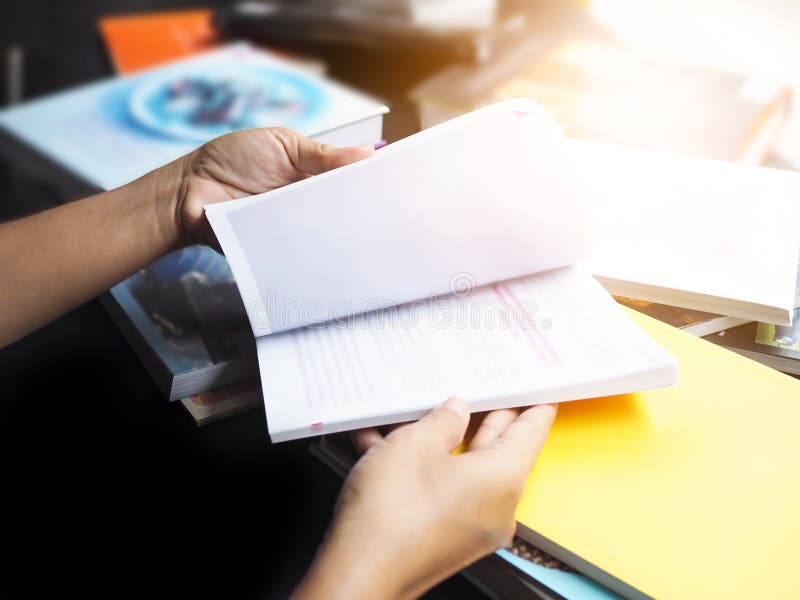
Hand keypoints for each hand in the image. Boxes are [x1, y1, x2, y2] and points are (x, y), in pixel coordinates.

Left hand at [159, 128, 373, 247]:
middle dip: (361, 213)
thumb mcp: (282, 144)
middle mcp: (307, 204)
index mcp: (313, 177)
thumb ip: (322, 153)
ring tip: (364, 239)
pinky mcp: (279, 250)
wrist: (187, 190)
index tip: (396, 189)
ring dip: (340, 234)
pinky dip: (314, 255)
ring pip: (326, 235)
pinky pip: (302, 254)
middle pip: (343, 212)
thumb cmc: (232, 159)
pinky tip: (330, 256)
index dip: (371, 185)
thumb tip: (368, 153)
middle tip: (387, 218)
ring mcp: (294, 229)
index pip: (349, 183)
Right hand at [293, 398, 556, 599]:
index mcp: (503, 478)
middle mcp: (496, 504)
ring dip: (442, 437)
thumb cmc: (391, 513)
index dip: (534, 399)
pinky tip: (386, 441)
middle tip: (477, 382)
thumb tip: (456, 410)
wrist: (358, 572)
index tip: (534, 383)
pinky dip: (422, 465)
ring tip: (418, 407)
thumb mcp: (415, 443)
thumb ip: (444, 419)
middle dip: (483, 412)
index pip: (533, 429)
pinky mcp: (444, 533)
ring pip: (463, 466)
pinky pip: (442, 488)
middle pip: (498, 447)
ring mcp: (471, 523)